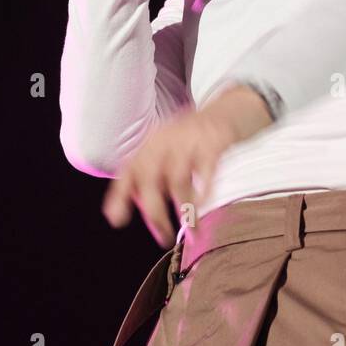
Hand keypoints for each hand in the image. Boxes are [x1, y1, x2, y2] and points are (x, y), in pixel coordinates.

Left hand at [101, 85, 273, 246]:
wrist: (229, 109)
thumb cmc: (194, 140)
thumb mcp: (168, 151)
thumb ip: (154, 178)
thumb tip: (138, 213)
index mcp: (151, 144)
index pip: (129, 171)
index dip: (120, 196)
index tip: (117, 220)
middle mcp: (165, 140)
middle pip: (150, 177)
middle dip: (155, 211)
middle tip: (163, 236)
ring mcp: (189, 139)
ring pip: (177, 178)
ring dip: (184, 209)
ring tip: (192, 231)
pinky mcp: (213, 141)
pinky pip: (206, 168)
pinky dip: (205, 190)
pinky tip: (205, 205)